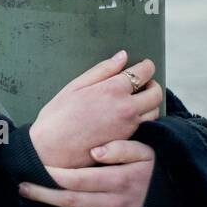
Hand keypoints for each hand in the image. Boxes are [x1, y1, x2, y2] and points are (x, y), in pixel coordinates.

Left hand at [17, 139, 155, 206]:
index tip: (37, 168)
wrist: (176, 200)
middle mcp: (115, 205)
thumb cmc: (153, 170)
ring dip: (68, 205)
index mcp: (119, 181)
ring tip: (77, 192)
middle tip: (23, 187)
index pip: (76, 180)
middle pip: (67, 201)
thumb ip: (120, 148)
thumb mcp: (144, 151)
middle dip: (41, 193)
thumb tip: (95, 152)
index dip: (52, 175)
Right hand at [28, 51, 162, 169]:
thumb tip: (123, 56)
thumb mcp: (75, 86)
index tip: (144, 66)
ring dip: (150, 104)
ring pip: (154, 112)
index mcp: (113, 89)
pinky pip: (146, 127)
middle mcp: (126, 108)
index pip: (144, 72)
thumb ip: (102, 70)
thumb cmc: (57, 116)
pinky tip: (130, 117)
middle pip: (156, 92)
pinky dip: (144, 119)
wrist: (50, 151)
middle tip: (144, 84)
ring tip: (137, 101)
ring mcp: (129, 127)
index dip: (147, 66)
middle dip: (153, 85)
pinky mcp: (127, 142)